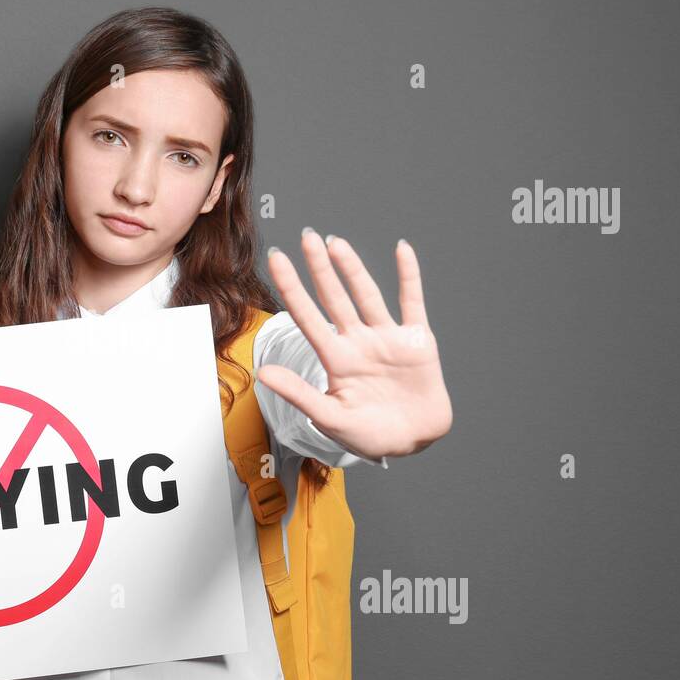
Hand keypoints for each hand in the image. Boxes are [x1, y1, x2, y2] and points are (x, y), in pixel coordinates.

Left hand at [256, 230, 452, 460]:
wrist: (413, 443)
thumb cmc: (370, 435)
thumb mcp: (330, 417)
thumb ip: (299, 393)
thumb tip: (262, 373)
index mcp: (336, 360)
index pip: (307, 317)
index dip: (292, 288)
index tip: (277, 260)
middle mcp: (358, 342)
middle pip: (334, 298)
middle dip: (320, 268)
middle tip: (306, 236)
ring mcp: (387, 339)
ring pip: (367, 295)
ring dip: (353, 268)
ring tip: (336, 242)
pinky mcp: (416, 340)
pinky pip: (412, 302)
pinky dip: (409, 275)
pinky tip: (402, 250)